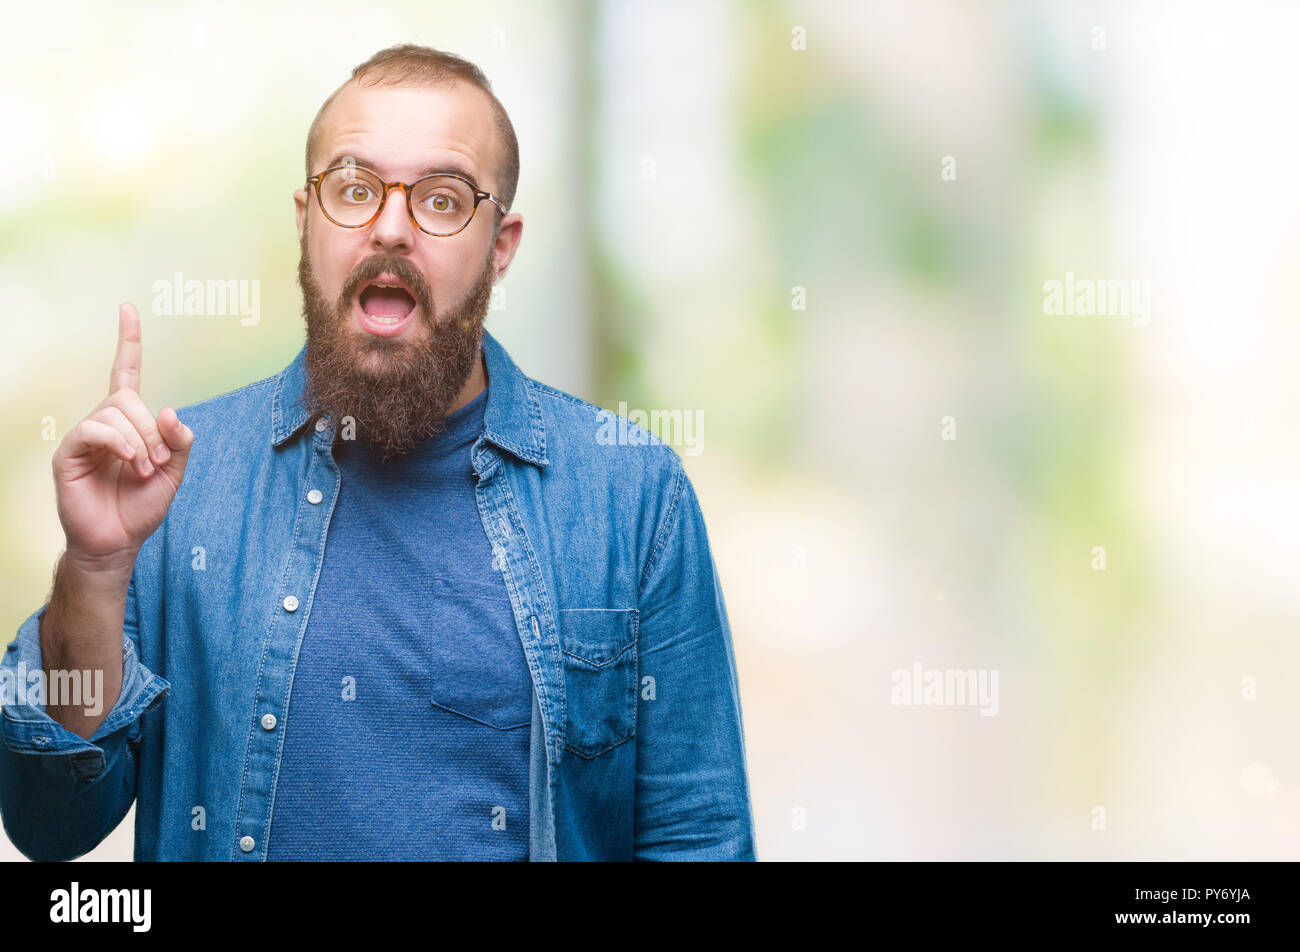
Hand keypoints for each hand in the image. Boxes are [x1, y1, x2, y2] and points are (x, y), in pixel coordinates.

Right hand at [52, 303, 194, 567]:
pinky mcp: (68, 452)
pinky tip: (129, 462)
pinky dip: (119, 442)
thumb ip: (179, 443)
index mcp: (129, 423)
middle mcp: (104, 423)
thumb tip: (169, 411)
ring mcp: (84, 436)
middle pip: (128, 397)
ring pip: (114, 412)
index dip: (127, 342)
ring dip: (139, 440)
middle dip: (152, 428)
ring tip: (142, 469)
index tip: (128, 310)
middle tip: (156, 462)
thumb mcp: (173, 473)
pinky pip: (93, 429)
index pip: (125, 372)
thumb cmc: (140, 507)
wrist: (117, 541)